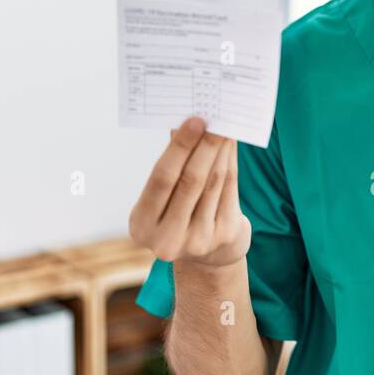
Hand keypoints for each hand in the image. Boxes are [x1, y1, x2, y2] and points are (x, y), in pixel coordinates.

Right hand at [128, 116, 251, 266]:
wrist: (209, 256)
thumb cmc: (180, 214)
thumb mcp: (164, 198)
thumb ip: (171, 166)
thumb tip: (182, 124)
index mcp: (142, 225)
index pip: (162, 178)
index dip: (180, 148)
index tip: (194, 121)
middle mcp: (167, 238)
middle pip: (191, 181)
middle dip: (205, 146)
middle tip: (216, 119)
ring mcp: (198, 240)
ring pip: (214, 183)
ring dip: (221, 151)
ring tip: (225, 127)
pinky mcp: (224, 236)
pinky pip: (229, 190)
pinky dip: (231, 163)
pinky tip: (231, 147)